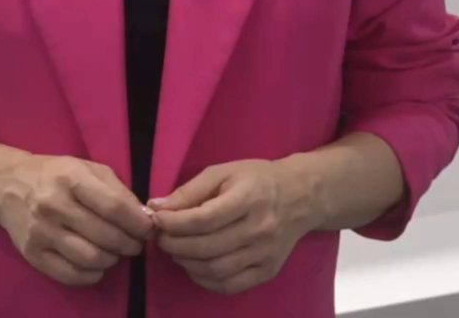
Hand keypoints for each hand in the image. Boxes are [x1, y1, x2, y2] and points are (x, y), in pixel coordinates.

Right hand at [0, 155, 154, 286]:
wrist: (7, 185)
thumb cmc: (55, 175)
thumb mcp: (87, 169)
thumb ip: (117, 190)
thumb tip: (144, 218)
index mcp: (70, 178)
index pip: (113, 207)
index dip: (137, 223)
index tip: (148, 229)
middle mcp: (53, 205)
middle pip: (105, 236)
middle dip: (130, 244)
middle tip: (135, 244)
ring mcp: (41, 232)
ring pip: (90, 258)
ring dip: (112, 259)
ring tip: (115, 252)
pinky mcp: (32, 254)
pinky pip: (70, 274)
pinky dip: (92, 274)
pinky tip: (97, 264)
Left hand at [149, 160, 314, 294]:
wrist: (301, 197)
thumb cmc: (257, 179)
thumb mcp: (223, 172)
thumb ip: (189, 191)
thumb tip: (156, 207)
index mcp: (249, 199)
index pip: (204, 219)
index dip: (174, 223)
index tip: (157, 219)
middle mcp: (260, 229)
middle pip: (207, 247)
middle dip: (175, 244)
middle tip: (161, 237)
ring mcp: (265, 254)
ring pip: (216, 269)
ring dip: (186, 263)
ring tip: (176, 250)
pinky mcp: (268, 271)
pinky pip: (230, 285)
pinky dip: (205, 280)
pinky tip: (195, 266)